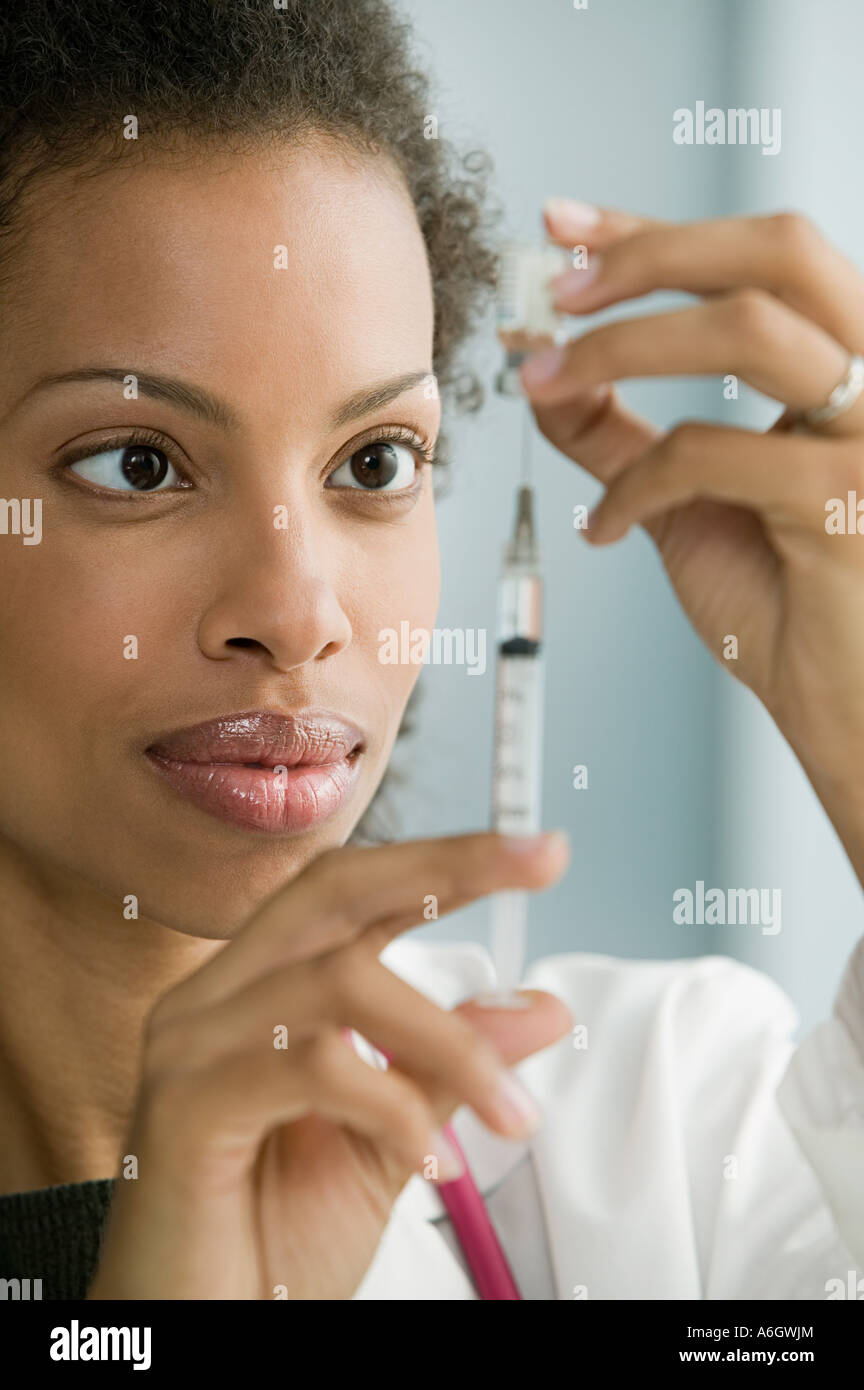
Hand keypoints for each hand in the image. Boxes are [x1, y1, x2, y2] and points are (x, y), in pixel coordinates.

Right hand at [87, 830, 570, 1299]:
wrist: (205, 1340)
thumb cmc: (273, 1244)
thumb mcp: (393, 1141)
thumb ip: (451, 1068)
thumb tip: (540, 1010)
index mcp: (260, 992)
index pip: (351, 893)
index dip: (442, 859)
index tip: (536, 850)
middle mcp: (215, 999)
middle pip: (332, 891)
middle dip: (446, 867)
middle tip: (539, 861)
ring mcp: (189, 1045)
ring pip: (339, 978)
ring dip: (449, 1040)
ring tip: (509, 1113)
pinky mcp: (182, 1105)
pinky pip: (312, 1065)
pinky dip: (392, 1104)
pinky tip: (430, 1159)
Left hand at [519, 201, 863, 838]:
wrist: (844, 707)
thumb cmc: (783, 602)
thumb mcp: (686, 500)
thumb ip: (620, 433)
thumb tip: (539, 368)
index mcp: (847, 362)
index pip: (761, 256)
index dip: (656, 230)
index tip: (561, 226)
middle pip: (777, 251)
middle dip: (652, 255)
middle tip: (558, 290)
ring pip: (747, 330)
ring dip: (622, 346)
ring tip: (544, 383)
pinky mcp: (845, 503)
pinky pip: (711, 456)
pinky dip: (631, 486)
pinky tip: (597, 528)